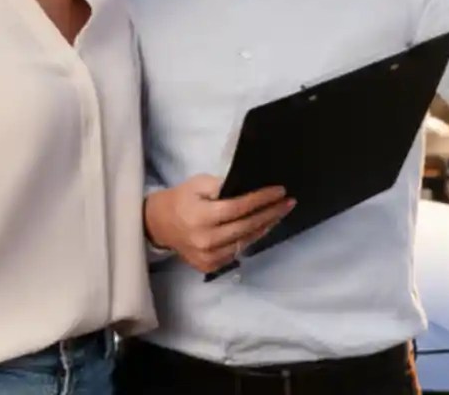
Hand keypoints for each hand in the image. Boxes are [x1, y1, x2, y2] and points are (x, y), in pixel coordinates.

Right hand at [144, 175, 295, 273]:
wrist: (159, 225)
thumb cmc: (181, 199)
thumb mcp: (198, 183)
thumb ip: (223, 185)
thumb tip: (250, 188)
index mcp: (201, 216)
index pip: (238, 208)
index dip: (261, 200)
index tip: (280, 191)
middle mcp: (206, 240)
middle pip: (246, 226)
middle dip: (271, 213)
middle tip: (289, 203)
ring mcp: (208, 256)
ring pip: (245, 241)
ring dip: (265, 227)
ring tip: (280, 214)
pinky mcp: (210, 266)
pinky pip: (237, 252)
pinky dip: (250, 239)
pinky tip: (261, 228)